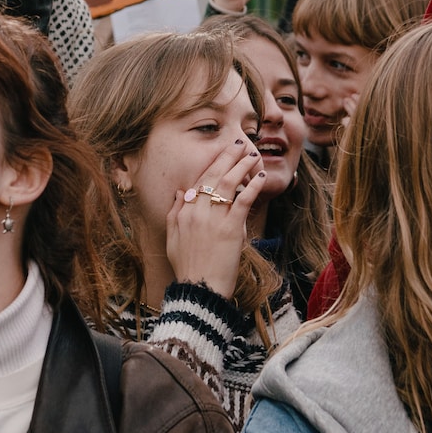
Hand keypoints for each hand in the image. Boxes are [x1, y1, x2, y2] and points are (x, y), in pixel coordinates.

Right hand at [166, 137, 262, 294]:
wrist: (199, 289)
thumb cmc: (187, 267)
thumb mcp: (171, 237)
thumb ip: (174, 212)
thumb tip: (180, 192)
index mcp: (182, 212)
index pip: (199, 180)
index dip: (213, 164)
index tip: (224, 153)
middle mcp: (196, 211)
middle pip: (213, 175)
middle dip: (228, 156)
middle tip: (240, 143)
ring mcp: (213, 219)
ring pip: (228, 183)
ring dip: (241, 165)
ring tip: (252, 154)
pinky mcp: (230, 230)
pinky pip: (242, 201)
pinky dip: (252, 186)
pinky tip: (260, 176)